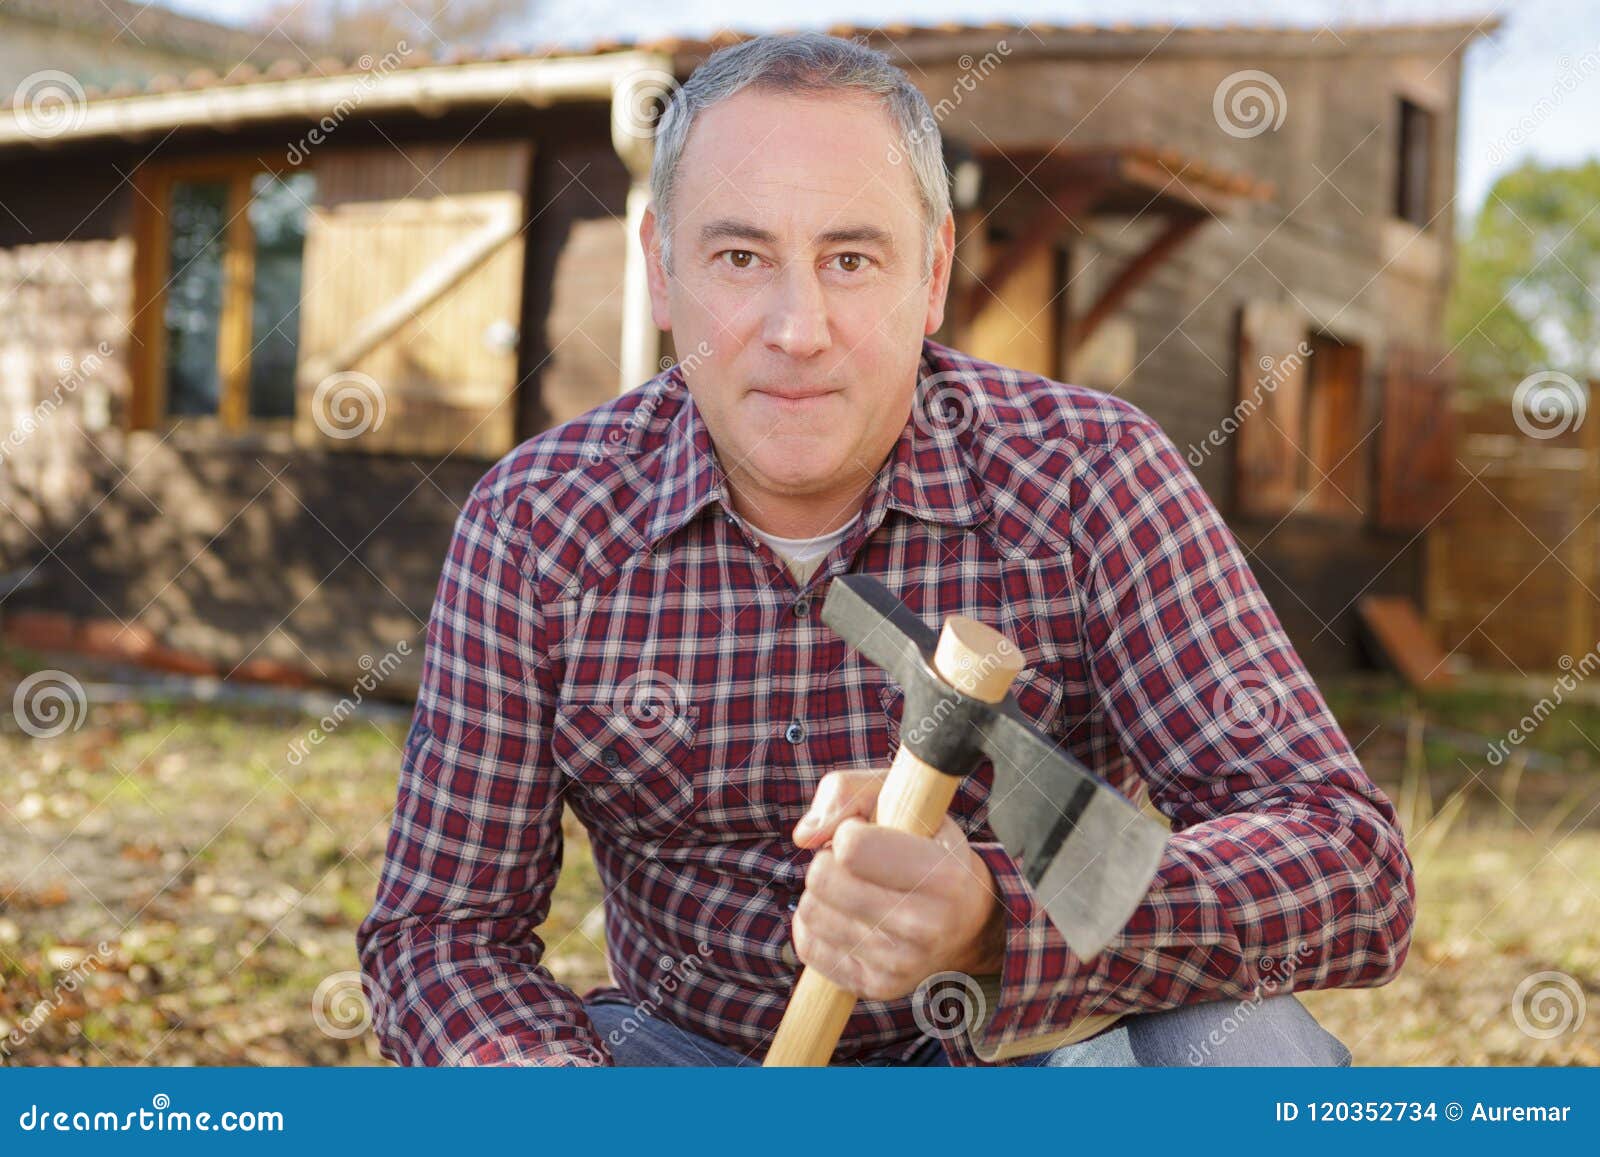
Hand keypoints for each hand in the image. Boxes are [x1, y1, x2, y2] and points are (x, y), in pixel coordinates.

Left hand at [789, 768, 1005, 1000]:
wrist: (969, 921)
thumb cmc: (927, 847)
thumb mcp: (903, 799)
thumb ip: (849, 792)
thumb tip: (805, 836)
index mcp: (943, 875)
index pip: (851, 847)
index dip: (848, 830)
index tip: (865, 833)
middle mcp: (925, 926)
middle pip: (823, 879)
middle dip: (828, 860)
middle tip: (854, 863)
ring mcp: (900, 964)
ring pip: (810, 911)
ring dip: (821, 892)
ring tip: (853, 888)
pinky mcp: (876, 987)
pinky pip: (808, 946)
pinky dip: (814, 924)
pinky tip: (842, 915)